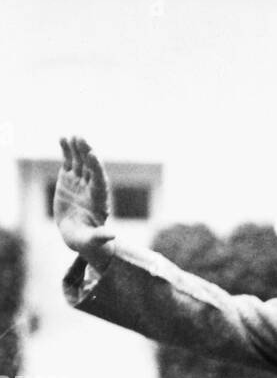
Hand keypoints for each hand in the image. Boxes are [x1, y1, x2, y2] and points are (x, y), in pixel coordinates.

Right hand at [54, 135, 115, 267]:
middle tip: (81, 139)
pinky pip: (68, 162)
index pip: (99, 182)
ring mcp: (79, 182)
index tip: (93, 155)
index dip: (96, 169)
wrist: (77, 236)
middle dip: (87, 154)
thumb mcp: (92, 242)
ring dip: (77, 149)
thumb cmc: (87, 242)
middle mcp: (91, 188)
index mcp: (99, 201)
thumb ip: (100, 237)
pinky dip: (66, 151)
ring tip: (72, 136)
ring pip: (80, 162)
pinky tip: (62, 138)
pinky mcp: (68, 179)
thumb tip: (112, 235)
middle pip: (90, 168)